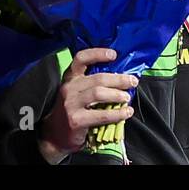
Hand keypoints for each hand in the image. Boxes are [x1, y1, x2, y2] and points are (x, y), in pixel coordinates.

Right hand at [37, 48, 137, 163]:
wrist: (55, 135)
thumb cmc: (73, 110)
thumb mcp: (79, 92)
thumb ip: (94, 83)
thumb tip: (122, 77)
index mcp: (71, 78)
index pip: (81, 59)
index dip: (97, 54)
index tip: (113, 55)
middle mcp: (69, 88)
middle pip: (97, 78)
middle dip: (119, 79)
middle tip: (132, 82)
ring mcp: (70, 104)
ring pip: (98, 93)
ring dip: (117, 95)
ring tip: (127, 97)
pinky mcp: (75, 120)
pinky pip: (101, 114)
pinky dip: (117, 113)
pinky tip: (126, 113)